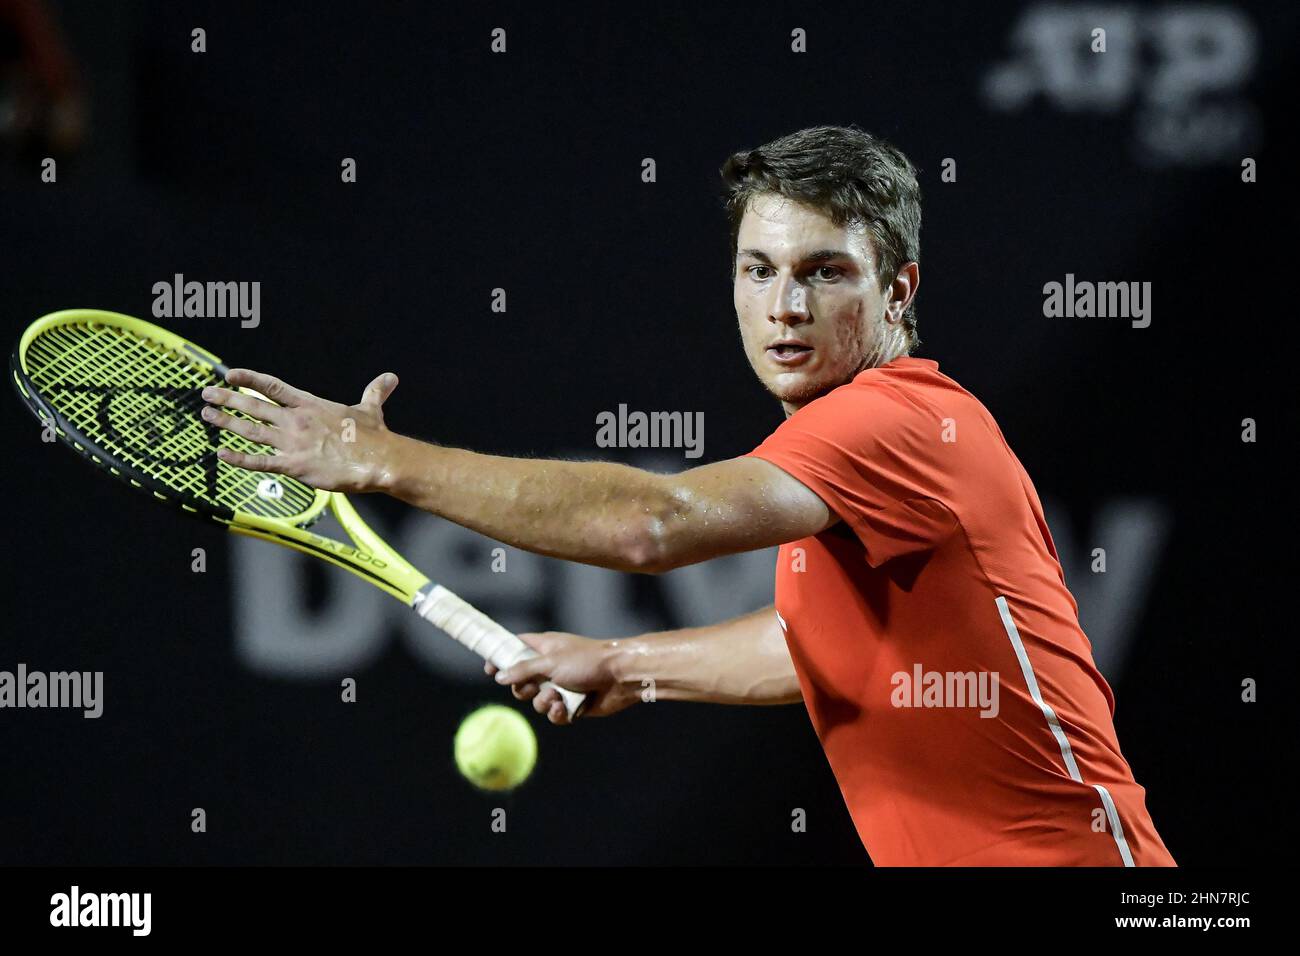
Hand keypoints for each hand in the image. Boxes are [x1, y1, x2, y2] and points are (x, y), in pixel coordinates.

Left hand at [200, 368, 400, 492]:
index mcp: (310, 405)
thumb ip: (374, 392)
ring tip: (207, 416)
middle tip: (207, 395)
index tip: (230, 374)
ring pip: (251, 431)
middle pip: (254, 406)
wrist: (379, 460)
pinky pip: (260, 462)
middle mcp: (296, 421)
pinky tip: (222, 455)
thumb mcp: (371, 409)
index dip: (249, 379)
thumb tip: (391, 378)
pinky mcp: (294, 466)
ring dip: (227, 423)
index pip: (273, 386)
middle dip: (227, 399)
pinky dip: (240, 459)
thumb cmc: (375, 437)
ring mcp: (293, 443)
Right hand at [489, 631, 638, 725]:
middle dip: (523, 689)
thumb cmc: (588, 661)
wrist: (621, 677)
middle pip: (521, 681)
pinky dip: (556, 713)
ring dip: (543, 702)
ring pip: (537, 701)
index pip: (516, 648)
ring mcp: (561, 686)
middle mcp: (551, 666)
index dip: (501, 657)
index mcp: (545, 648)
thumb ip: (523, 669)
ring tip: (557, 697)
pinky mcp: (572, 704)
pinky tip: (564, 708)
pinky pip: (553, 714)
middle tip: (531, 688)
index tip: (489, 669)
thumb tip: (499, 677)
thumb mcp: (550, 662)